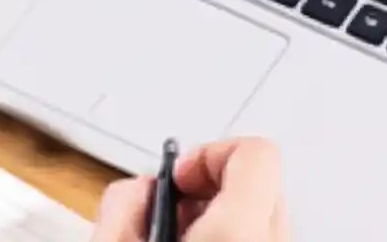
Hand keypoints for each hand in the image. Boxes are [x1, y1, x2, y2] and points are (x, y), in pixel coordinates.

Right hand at [93, 137, 289, 241]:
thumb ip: (126, 203)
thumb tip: (139, 190)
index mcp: (236, 235)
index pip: (256, 153)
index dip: (210, 153)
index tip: (179, 176)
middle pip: (258, 182)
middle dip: (210, 190)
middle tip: (171, 216)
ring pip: (260, 215)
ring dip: (220, 217)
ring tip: (178, 239)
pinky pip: (260, 237)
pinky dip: (232, 236)